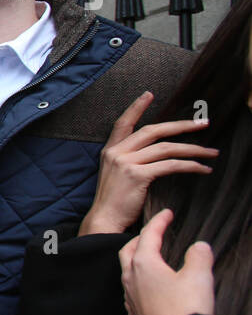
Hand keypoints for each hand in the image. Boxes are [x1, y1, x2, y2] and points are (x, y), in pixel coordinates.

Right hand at [79, 91, 216, 235]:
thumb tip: (156, 154)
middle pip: (153, 131)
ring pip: (166, 148)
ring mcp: (126, 162)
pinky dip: (190, 166)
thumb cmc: (113, 202)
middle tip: (203, 124)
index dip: (136, 107)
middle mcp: (117, 152)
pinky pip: (170, 165)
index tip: (149, 94)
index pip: (123, 123)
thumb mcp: (115, 175)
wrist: (103, 220)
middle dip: (181, 126)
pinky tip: (202, 169)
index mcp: (110, 151)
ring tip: (211, 153)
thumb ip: (129, 161)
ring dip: (193, 149)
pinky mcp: (137, 175)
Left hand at [118, 208, 214, 314]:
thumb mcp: (199, 277)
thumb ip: (199, 256)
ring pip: (127, 269)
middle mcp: (131, 277)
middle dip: (140, 237)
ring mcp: (129, 295)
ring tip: (150, 255)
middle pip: (128, 249)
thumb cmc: (186, 309)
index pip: (148, 235)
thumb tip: (199, 247)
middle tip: (153, 232)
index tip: (167, 213)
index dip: (159, 222)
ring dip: (136, 258)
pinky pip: (130, 288)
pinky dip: (137, 278)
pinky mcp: (134, 311)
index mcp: (143, 263)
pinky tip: (147, 284)